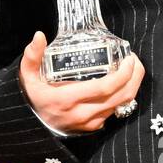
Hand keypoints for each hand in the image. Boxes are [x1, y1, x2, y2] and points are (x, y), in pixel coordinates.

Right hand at [19, 31, 144, 133]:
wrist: (32, 127)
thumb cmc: (32, 98)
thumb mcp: (27, 77)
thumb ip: (32, 56)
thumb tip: (39, 36)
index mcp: (67, 99)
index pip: (105, 87)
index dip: (123, 73)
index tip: (129, 59)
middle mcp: (82, 113)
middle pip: (121, 96)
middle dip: (135, 76)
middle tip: (134, 60)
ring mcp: (89, 122)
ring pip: (122, 104)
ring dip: (132, 86)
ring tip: (132, 69)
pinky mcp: (93, 127)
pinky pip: (115, 111)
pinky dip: (123, 96)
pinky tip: (122, 84)